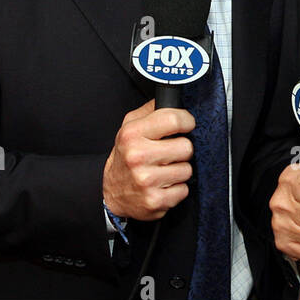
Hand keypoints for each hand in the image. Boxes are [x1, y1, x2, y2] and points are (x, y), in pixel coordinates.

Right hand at [102, 99, 195, 221]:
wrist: (111, 192)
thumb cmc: (125, 156)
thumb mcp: (130, 127)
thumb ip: (151, 110)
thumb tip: (171, 98)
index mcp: (132, 134)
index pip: (174, 119)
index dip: (186, 121)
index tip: (186, 125)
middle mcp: (137, 156)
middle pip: (186, 147)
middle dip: (181, 150)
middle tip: (169, 153)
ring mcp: (146, 180)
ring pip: (187, 169)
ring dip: (179, 170)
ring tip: (164, 170)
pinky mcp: (155, 200)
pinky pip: (183, 190)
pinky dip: (176, 189)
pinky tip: (163, 185)